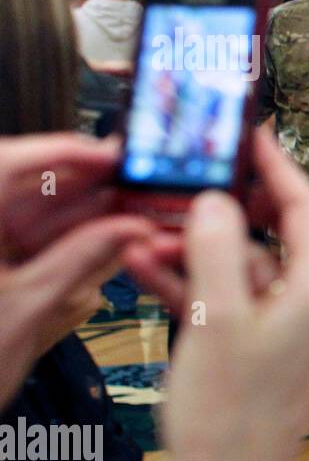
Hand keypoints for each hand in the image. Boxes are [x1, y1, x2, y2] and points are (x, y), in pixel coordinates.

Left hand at [0, 133, 153, 406]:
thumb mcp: (25, 309)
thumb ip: (81, 261)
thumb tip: (131, 228)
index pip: (10, 163)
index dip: (65, 151)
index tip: (114, 155)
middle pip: (29, 189)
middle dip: (88, 186)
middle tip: (141, 186)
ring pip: (38, 223)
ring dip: (89, 220)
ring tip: (138, 216)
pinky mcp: (1, 279)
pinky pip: (38, 254)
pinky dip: (73, 249)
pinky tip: (112, 245)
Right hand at [125, 126, 308, 460]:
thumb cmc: (226, 413)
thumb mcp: (213, 317)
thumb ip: (219, 248)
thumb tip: (220, 202)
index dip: (281, 169)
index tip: (254, 139)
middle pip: (303, 235)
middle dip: (258, 205)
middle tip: (219, 181)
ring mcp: (307, 335)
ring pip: (267, 270)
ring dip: (217, 250)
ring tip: (157, 233)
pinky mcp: (282, 356)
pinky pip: (252, 304)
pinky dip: (213, 285)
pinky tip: (158, 272)